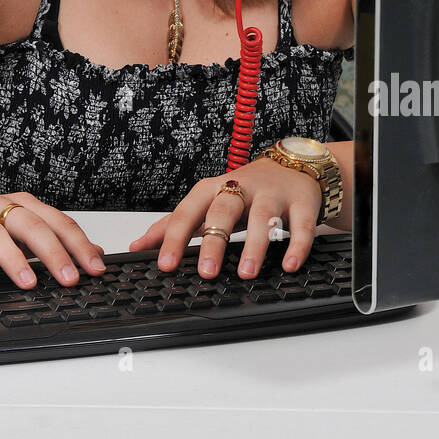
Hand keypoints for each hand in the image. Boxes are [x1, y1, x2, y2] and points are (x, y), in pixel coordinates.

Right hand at [0, 192, 106, 288]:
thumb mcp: (17, 237)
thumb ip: (54, 244)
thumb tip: (95, 253)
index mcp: (19, 206)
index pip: (56, 222)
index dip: (78, 244)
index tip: (95, 268)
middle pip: (29, 224)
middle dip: (53, 252)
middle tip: (69, 278)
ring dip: (11, 256)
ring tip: (27, 281)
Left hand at [128, 158, 322, 279]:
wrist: (291, 166)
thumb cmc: (243, 190)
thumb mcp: (206, 202)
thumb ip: (174, 224)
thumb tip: (137, 245)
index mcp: (213, 190)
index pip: (188, 212)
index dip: (175, 238)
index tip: (166, 264)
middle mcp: (241, 188)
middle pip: (223, 211)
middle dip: (214, 241)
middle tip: (207, 272)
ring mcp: (272, 195)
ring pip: (262, 217)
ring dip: (254, 245)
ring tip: (246, 272)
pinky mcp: (300, 203)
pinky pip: (300, 225)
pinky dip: (296, 245)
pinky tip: (289, 265)